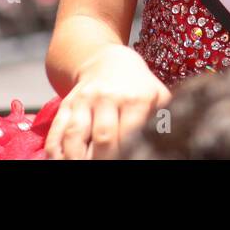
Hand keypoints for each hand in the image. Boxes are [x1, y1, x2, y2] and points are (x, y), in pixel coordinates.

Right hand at [43, 44, 170, 159]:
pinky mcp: (66, 104)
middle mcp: (108, 97)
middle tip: (104, 169)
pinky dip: (55, 151)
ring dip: (76, 159)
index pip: (130, 134)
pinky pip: (57, 131)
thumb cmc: (137, 86)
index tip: (126, 162)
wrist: (106, 60)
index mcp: (136, 98)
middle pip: (103, 137)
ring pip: (75, 136)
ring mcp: (84, 100)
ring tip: (80, 170)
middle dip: (102, 160)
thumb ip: (163, 117)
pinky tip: (60, 161)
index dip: (126, 154)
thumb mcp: (156, 95)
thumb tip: (174, 139)